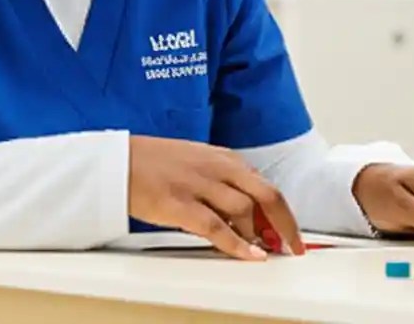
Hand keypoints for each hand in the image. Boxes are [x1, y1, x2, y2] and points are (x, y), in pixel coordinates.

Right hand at [128, 135, 304, 259]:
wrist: (118, 161)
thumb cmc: (155, 163)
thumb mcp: (198, 162)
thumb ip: (224, 179)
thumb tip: (247, 209)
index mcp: (223, 158)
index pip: (265, 184)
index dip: (282, 212)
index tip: (290, 230)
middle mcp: (217, 168)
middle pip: (267, 196)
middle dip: (286, 224)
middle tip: (294, 245)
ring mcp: (199, 186)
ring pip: (245, 211)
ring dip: (259, 235)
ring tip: (264, 250)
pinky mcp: (180, 205)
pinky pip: (217, 228)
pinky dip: (237, 244)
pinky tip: (249, 255)